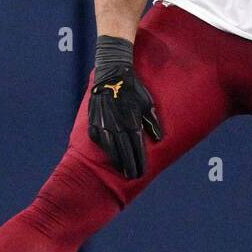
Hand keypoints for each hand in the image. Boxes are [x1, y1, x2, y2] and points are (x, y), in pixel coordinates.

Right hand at [88, 64, 163, 179]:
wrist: (112, 74)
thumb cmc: (134, 88)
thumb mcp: (147, 103)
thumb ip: (153, 122)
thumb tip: (159, 139)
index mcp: (132, 121)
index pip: (137, 148)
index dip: (140, 161)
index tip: (143, 172)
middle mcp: (117, 125)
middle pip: (124, 152)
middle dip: (130, 166)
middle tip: (134, 176)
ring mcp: (103, 124)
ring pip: (110, 149)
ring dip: (117, 161)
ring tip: (123, 170)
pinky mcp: (93, 122)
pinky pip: (99, 140)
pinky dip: (105, 149)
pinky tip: (110, 156)